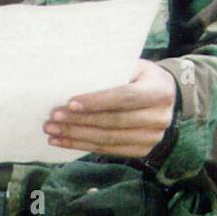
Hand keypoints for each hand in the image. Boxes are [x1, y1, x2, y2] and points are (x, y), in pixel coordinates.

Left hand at [43, 59, 177, 159]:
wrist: (165, 94)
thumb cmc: (140, 75)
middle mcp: (160, 117)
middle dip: (80, 121)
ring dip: (76, 136)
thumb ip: (111, 70)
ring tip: (52, 132)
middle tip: (53, 119)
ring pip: (108, 139)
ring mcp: (153, 137)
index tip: (70, 103)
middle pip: (113, 121)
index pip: (124, 97)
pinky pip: (108, 150)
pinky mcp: (143, 150)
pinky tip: (63, 142)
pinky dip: (83, 146)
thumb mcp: (132, 65)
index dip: (97, 101)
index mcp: (159, 91)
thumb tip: (71, 76)